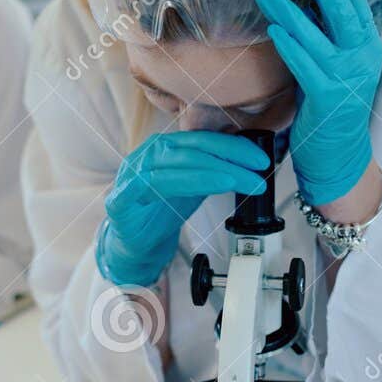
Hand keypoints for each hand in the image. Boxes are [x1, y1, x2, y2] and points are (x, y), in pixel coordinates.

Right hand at [97, 131, 268, 286]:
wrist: (133, 241)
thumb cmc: (162, 210)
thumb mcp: (195, 188)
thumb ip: (214, 173)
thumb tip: (248, 165)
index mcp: (166, 147)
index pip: (203, 140)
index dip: (234, 147)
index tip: (261, 159)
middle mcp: (148, 154)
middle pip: (191, 149)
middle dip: (228, 159)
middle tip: (257, 172)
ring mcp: (131, 175)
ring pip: (171, 166)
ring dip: (207, 172)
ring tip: (234, 180)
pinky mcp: (120, 199)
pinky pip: (144, 186)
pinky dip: (168, 183)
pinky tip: (193, 185)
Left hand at [254, 0, 380, 206]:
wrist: (339, 157)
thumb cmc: (330, 103)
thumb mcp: (333, 58)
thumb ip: (326, 24)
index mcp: (364, 39)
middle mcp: (362, 54)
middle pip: (342, 3)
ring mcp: (348, 77)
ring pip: (320, 34)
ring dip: (290, 8)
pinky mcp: (330, 100)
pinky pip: (308, 68)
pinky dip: (293, 47)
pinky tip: (275, 30)